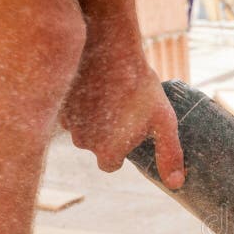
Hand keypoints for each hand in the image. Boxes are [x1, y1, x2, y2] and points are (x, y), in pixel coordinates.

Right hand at [60, 39, 183, 188]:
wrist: (108, 49)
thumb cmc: (140, 87)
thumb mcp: (163, 122)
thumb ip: (169, 154)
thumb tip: (176, 184)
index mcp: (106, 151)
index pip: (110, 164)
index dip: (120, 150)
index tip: (129, 132)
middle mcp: (82, 141)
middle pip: (95, 146)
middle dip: (106, 134)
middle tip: (122, 109)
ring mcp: (67, 122)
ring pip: (81, 129)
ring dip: (92, 119)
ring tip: (110, 97)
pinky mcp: (57, 102)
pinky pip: (69, 112)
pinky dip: (80, 104)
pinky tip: (94, 88)